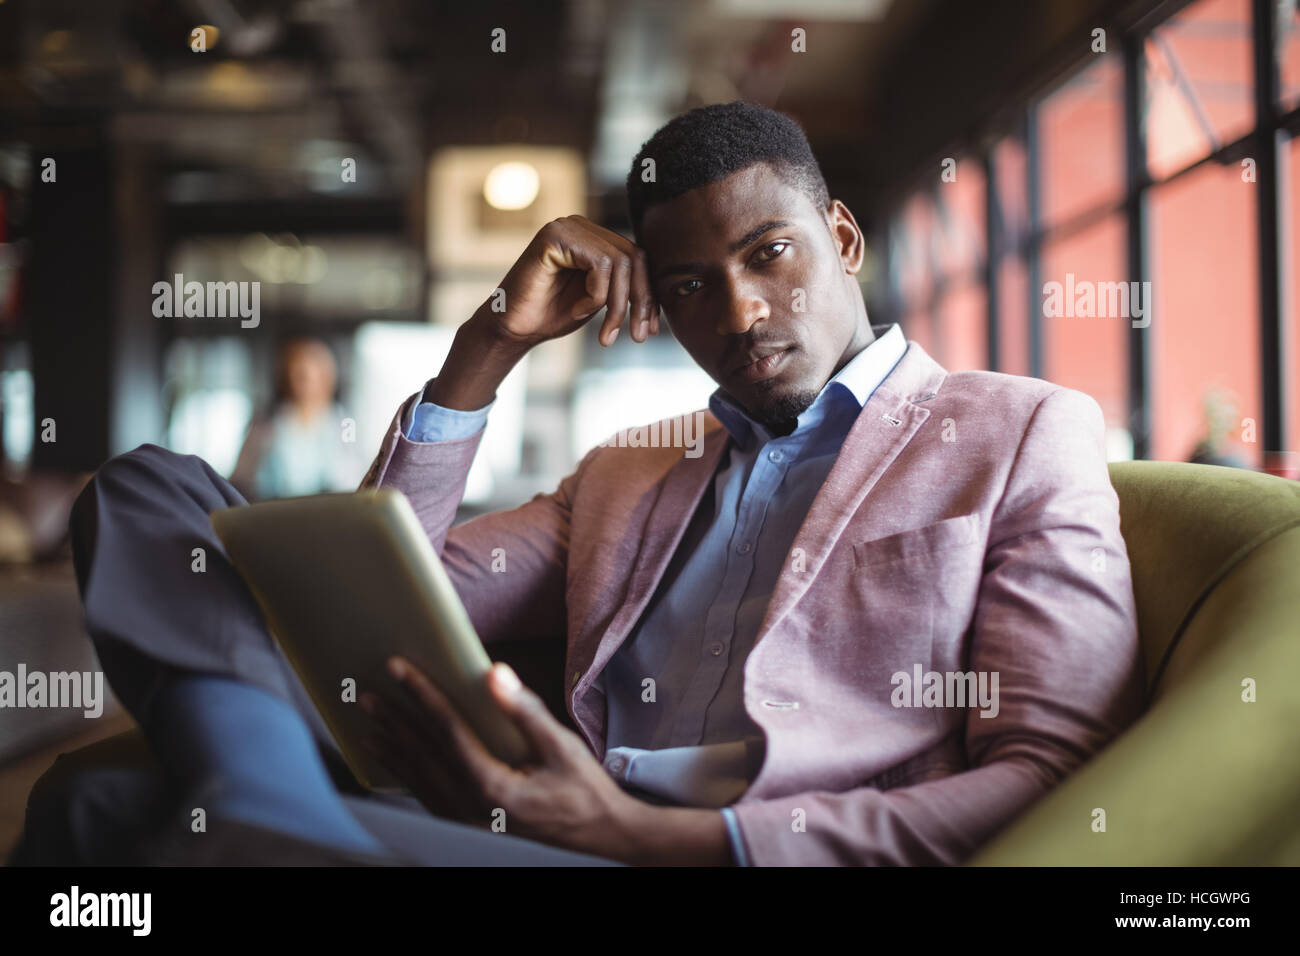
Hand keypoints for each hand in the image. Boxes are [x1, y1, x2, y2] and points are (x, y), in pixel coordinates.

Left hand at [360, 657, 650, 860]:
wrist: (605, 837)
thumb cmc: (586, 792)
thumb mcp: (561, 746)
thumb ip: (524, 710)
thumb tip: (494, 673)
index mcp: (493, 787)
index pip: (447, 730)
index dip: (420, 695)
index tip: (398, 669)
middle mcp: (473, 809)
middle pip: (423, 756)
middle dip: (394, 721)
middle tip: (365, 695)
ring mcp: (470, 823)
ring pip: (420, 781)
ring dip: (395, 750)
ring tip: (369, 727)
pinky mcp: (474, 827)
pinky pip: (431, 799)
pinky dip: (410, 777)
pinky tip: (401, 764)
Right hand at [483, 214, 659, 348]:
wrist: (512, 329)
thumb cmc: (551, 316)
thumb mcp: (599, 301)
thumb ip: (623, 287)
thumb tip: (660, 295)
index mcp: (593, 238)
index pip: (637, 258)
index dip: (648, 294)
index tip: (648, 331)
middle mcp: (581, 225)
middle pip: (634, 258)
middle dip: (640, 302)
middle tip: (637, 338)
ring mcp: (567, 226)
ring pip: (620, 263)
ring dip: (618, 306)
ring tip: (606, 334)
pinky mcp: (555, 235)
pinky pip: (599, 265)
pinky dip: (596, 296)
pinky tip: (578, 311)